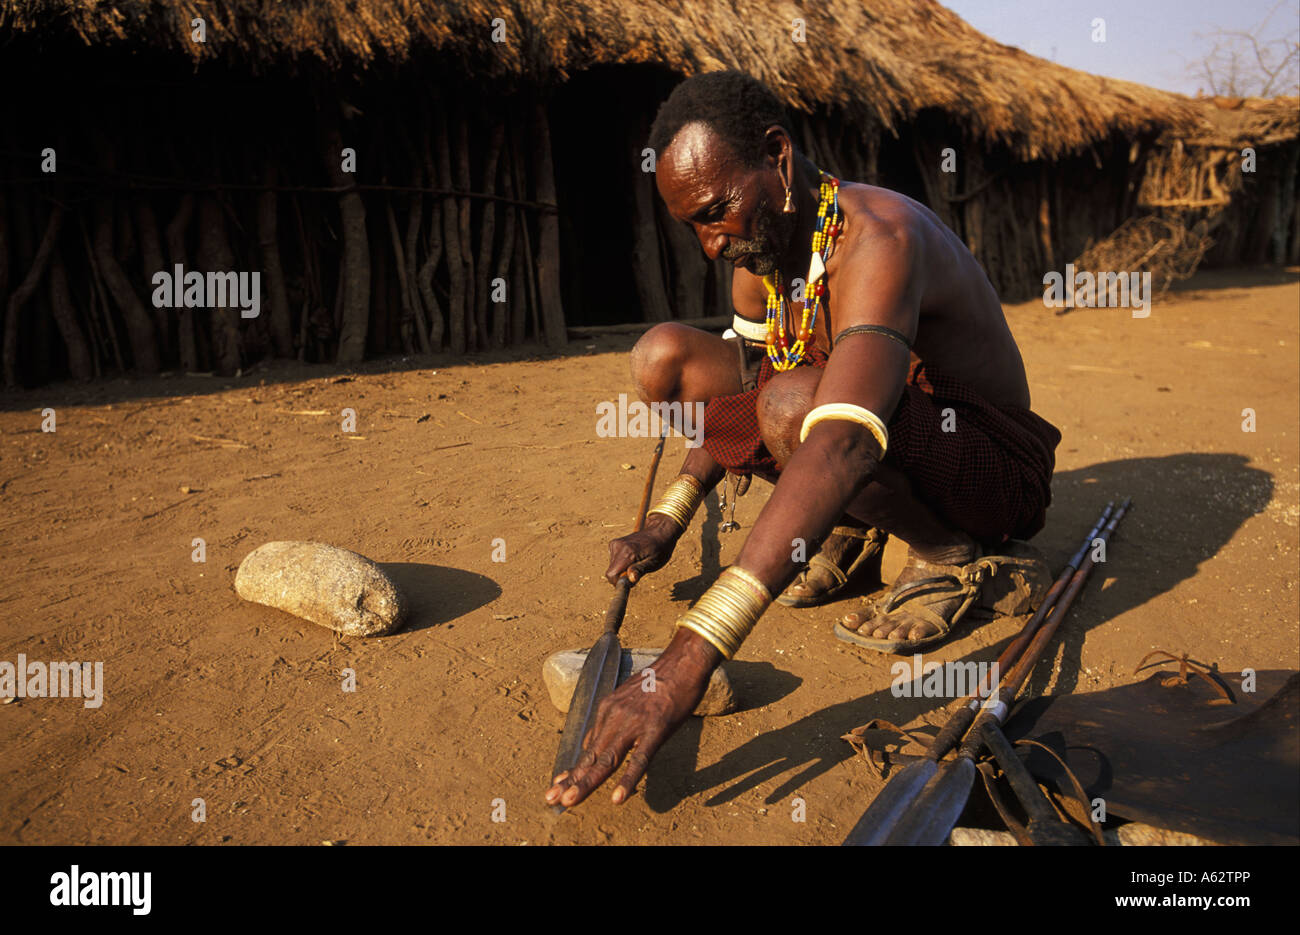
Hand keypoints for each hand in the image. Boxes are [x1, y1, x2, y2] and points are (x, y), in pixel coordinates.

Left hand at [546, 632, 717, 806]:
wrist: (682, 662)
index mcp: (608, 708)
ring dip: (587, 782)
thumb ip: (613, 719)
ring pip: (607, 759)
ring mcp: (634, 724)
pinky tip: (618, 797)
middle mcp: (614, 716)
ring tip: (571, 801)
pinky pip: (639, 759)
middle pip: (591, 755)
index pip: (588, 745)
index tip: (556, 786)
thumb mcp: (628, 697)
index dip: (572, 768)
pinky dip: (627, 779)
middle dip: (571, 779)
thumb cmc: (659, 681)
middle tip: (552, 800)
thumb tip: (598, 743)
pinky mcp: (655, 730)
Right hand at [605, 515, 677, 583]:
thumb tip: (631, 579)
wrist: (659, 532)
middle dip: (621, 576)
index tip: (631, 581)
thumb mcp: (654, 562)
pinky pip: (613, 560)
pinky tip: (632, 557)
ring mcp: (615, 544)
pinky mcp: (614, 543)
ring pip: (612, 567)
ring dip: (622, 569)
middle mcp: (619, 546)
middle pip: (611, 572)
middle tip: (637, 571)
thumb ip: (640, 570)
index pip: (611, 575)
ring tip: (637, 562)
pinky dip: (621, 563)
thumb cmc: (660, 549)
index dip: (619, 582)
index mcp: (628, 552)